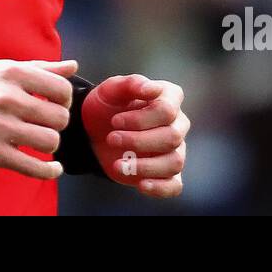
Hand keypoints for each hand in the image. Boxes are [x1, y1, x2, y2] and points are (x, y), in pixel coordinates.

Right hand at [0, 58, 76, 179]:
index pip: (61, 89)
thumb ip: (39, 68)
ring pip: (50, 141)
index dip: (65, 98)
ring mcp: (1, 128)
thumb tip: (72, 66)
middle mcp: (9, 99)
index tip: (56, 103)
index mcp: (13, 74)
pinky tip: (53, 168)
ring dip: (49, 143)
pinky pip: (32, 167)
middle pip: (59, 117)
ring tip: (40, 140)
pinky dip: (49, 171)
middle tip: (46, 122)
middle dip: (57, 122)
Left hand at [81, 74, 186, 197]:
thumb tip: (151, 89)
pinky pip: (174, 185)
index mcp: (169, 98)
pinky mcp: (165, 173)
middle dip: (138, 141)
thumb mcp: (111, 90)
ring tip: (118, 165)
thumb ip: (131, 84)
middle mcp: (177, 124)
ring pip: (174, 162)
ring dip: (145, 166)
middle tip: (111, 139)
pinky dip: (160, 188)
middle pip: (172, 137)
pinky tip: (140, 185)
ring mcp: (174, 150)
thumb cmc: (107, 105)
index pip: (167, 110)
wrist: (93, 130)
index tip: (114, 121)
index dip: (140, 119)